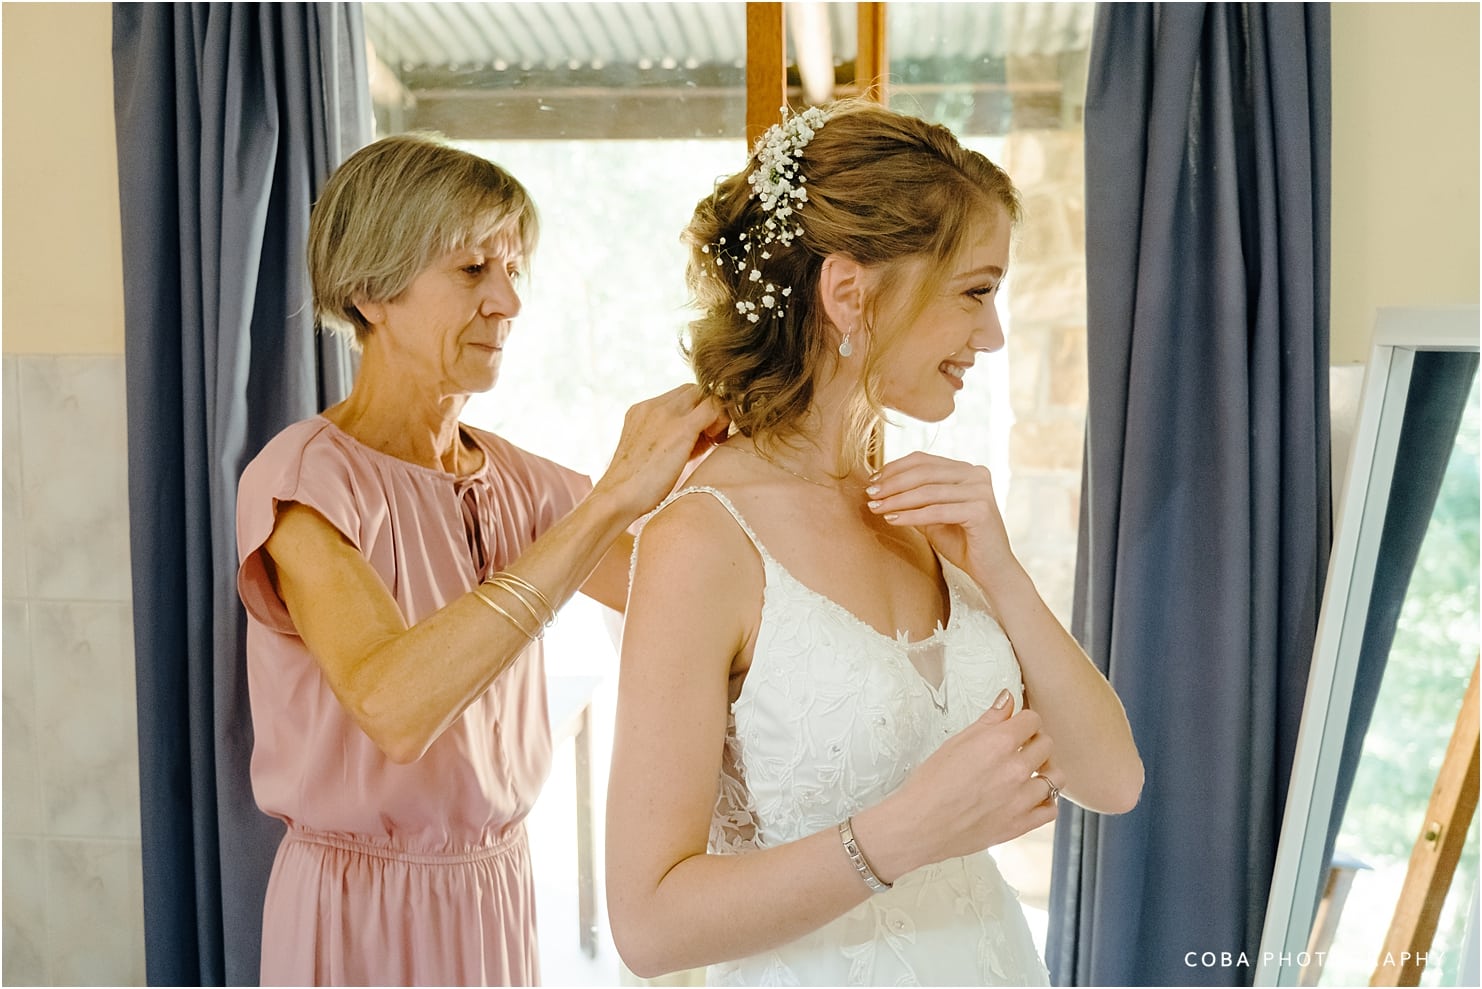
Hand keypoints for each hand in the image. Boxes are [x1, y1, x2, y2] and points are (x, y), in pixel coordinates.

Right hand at [594, 384, 729, 518]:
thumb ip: (661, 439)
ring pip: (705, 394)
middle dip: (705, 409)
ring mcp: (666, 414)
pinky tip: (716, 443)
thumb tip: (687, 443)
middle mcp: (652, 406)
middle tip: (710, 437)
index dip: (693, 411)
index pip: (678, 395)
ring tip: (712, 441)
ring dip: (715, 415)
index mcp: (640, 410)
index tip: (698, 436)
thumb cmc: (633, 487)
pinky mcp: (682, 428)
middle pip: (693, 390)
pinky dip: (721, 421)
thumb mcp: (644, 453)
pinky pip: (713, 408)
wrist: (617, 497)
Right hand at [856, 690, 1059, 878]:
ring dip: (1044, 771)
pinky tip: (1029, 798)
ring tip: (1028, 774)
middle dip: (1034, 743)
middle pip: (1047, 744)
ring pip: (1056, 776)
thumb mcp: (956, 742)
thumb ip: (989, 720)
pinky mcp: (1021, 824)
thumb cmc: (931, 783)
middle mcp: (1016, 769)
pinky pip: (1052, 809)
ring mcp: (1022, 799)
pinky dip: (1044, 802)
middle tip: (1019, 750)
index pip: (1033, 720)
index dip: (1023, 721)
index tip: (1016, 728)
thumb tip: (1008, 699)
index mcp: (998, 743)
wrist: (920, 825)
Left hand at [865, 452, 1013, 576]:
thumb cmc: (961, 543)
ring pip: (928, 491)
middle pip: (924, 472)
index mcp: (966, 470)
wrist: (991, 570)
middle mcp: (976, 474)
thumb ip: (913, 499)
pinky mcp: (981, 510)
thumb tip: (879, 487)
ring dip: (897, 499)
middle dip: (892, 483)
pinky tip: (892, 520)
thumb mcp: (932, 516)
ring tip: (876, 508)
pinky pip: (936, 511)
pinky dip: (911, 515)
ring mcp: (981, 490)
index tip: (872, 481)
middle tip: (870, 494)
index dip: (894, 468)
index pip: (924, 460)